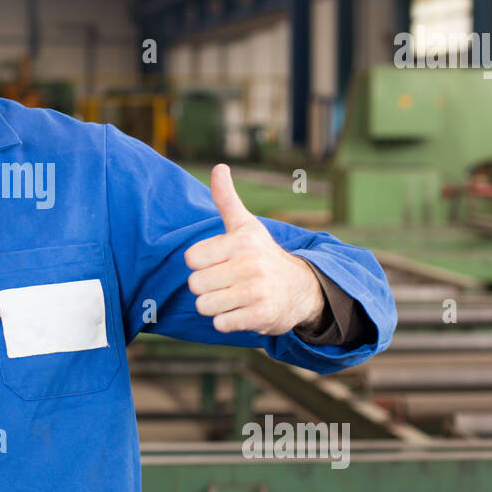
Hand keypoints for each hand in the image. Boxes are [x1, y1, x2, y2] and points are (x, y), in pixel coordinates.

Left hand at [183, 163, 325, 335]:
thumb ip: (227, 199)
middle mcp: (250, 265)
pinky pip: (220, 324)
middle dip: (207, 287)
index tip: (219, 262)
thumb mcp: (246, 225)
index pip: (191, 259)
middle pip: (195, 285)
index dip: (201, 264)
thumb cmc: (262, 255)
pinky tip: (242, 311)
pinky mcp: (261, 316)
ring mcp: (257, 291)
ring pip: (204, 306)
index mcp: (241, 242)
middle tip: (227, 282)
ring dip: (215, 306)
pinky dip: (227, 321)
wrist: (301, 288)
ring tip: (234, 297)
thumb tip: (219, 167)